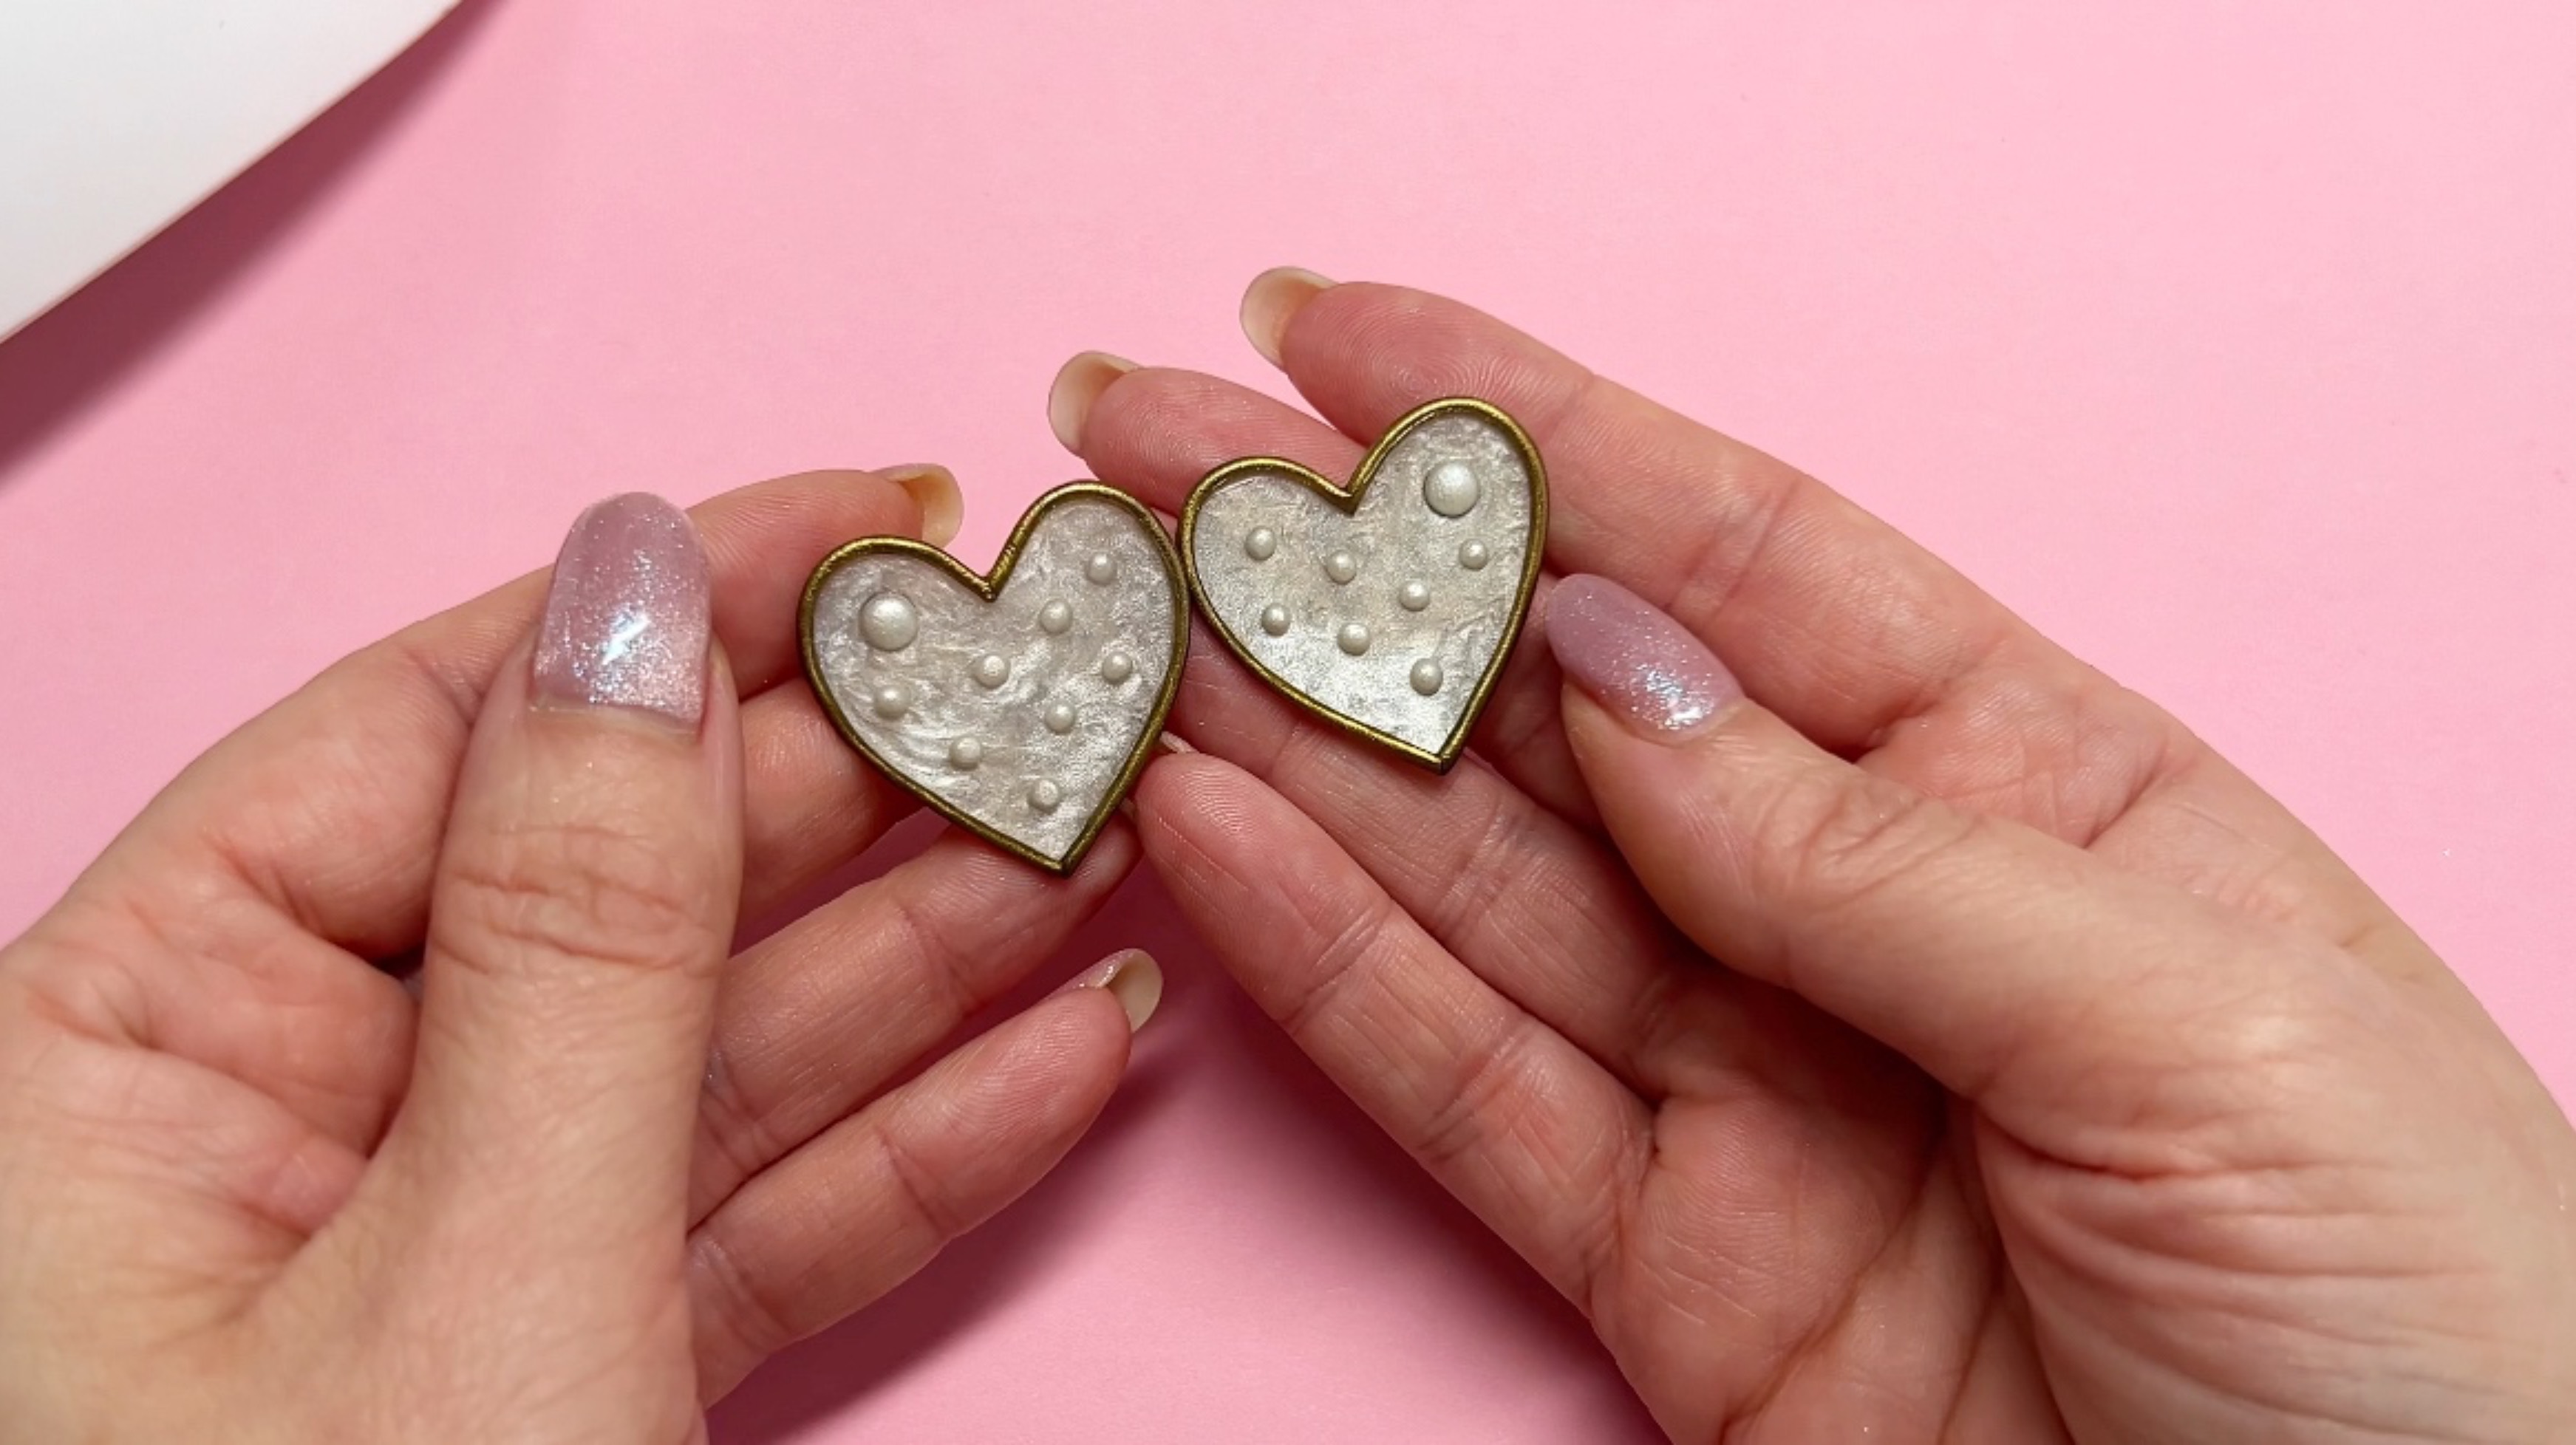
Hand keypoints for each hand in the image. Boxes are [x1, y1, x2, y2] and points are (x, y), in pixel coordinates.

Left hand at [0, 475, 1158, 1440]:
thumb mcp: (467, 1273)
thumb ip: (573, 931)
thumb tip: (639, 600)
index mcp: (129, 1050)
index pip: (440, 728)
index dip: (685, 606)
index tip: (888, 521)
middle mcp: (268, 1131)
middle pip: (604, 879)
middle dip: (855, 783)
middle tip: (1058, 678)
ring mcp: (435, 1262)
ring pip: (713, 1049)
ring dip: (929, 951)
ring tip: (1116, 836)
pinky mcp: (564, 1377)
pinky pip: (753, 1217)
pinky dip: (918, 1145)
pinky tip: (1067, 1051)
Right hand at [1055, 275, 2575, 1441]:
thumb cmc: (2427, 1323)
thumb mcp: (2198, 1028)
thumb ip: (1881, 856)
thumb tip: (1623, 682)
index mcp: (2047, 793)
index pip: (1745, 560)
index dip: (1536, 434)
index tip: (1342, 344)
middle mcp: (1873, 919)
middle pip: (1566, 711)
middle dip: (1357, 580)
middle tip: (1158, 462)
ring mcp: (1764, 1096)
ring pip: (1481, 886)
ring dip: (1296, 751)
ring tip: (1130, 629)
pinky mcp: (1679, 1276)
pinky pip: (1472, 1091)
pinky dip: (1328, 968)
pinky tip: (1205, 832)